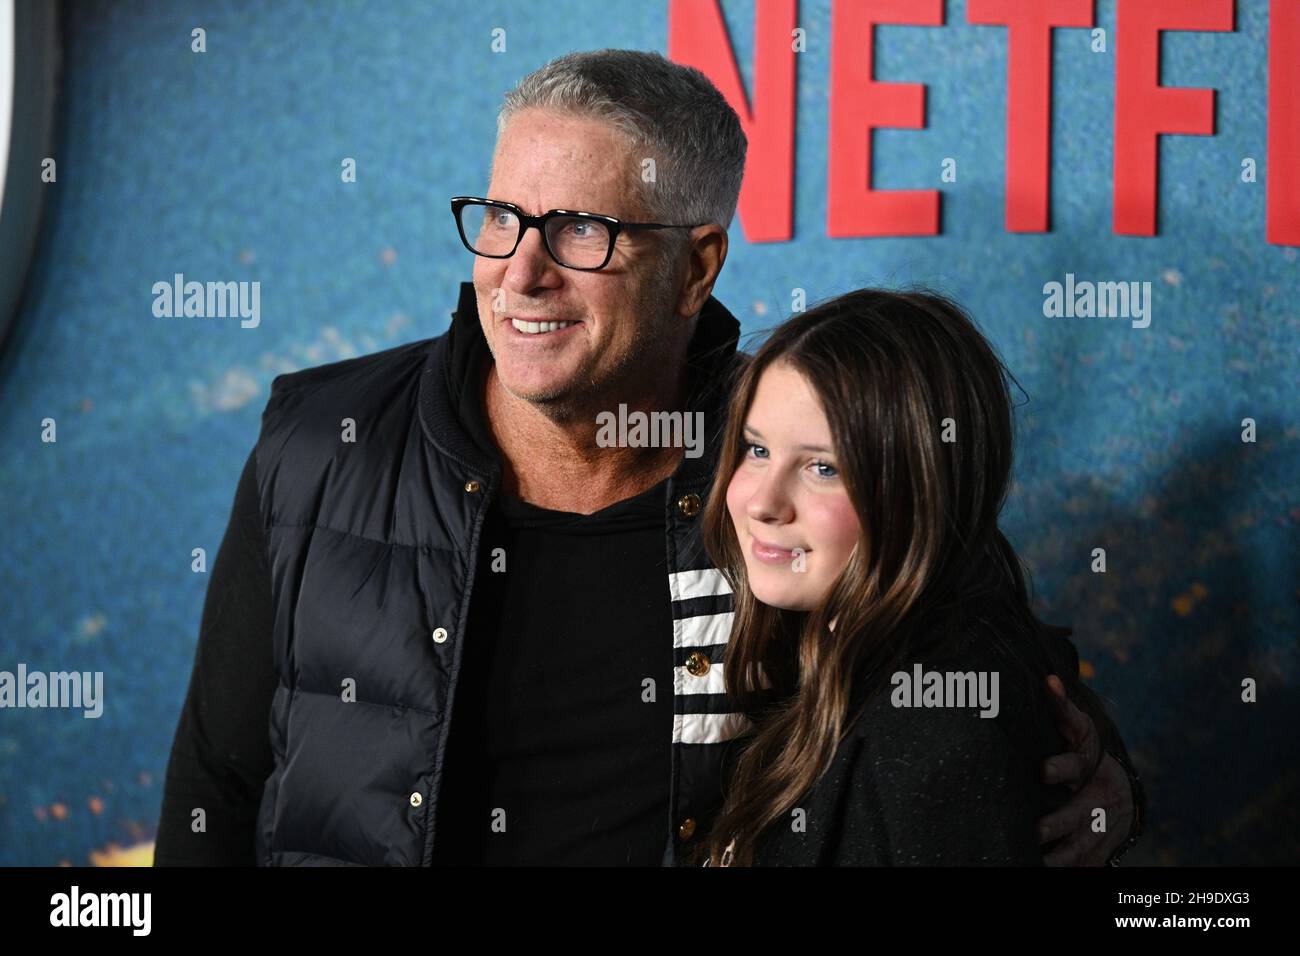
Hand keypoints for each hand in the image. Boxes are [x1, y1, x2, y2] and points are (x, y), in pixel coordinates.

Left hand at [1035, 675, 1134, 864]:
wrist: (1121, 793)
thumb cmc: (1088, 756)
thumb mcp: (1081, 732)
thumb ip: (1063, 709)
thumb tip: (1048, 680)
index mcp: (1089, 766)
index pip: (1076, 764)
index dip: (1060, 767)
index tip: (1043, 770)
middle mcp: (1096, 799)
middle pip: (1076, 813)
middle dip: (1056, 822)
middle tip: (1035, 829)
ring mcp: (1099, 828)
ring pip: (1080, 846)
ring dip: (1061, 855)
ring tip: (1039, 860)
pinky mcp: (1098, 850)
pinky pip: (1085, 865)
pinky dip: (1070, 870)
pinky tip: (1045, 869)